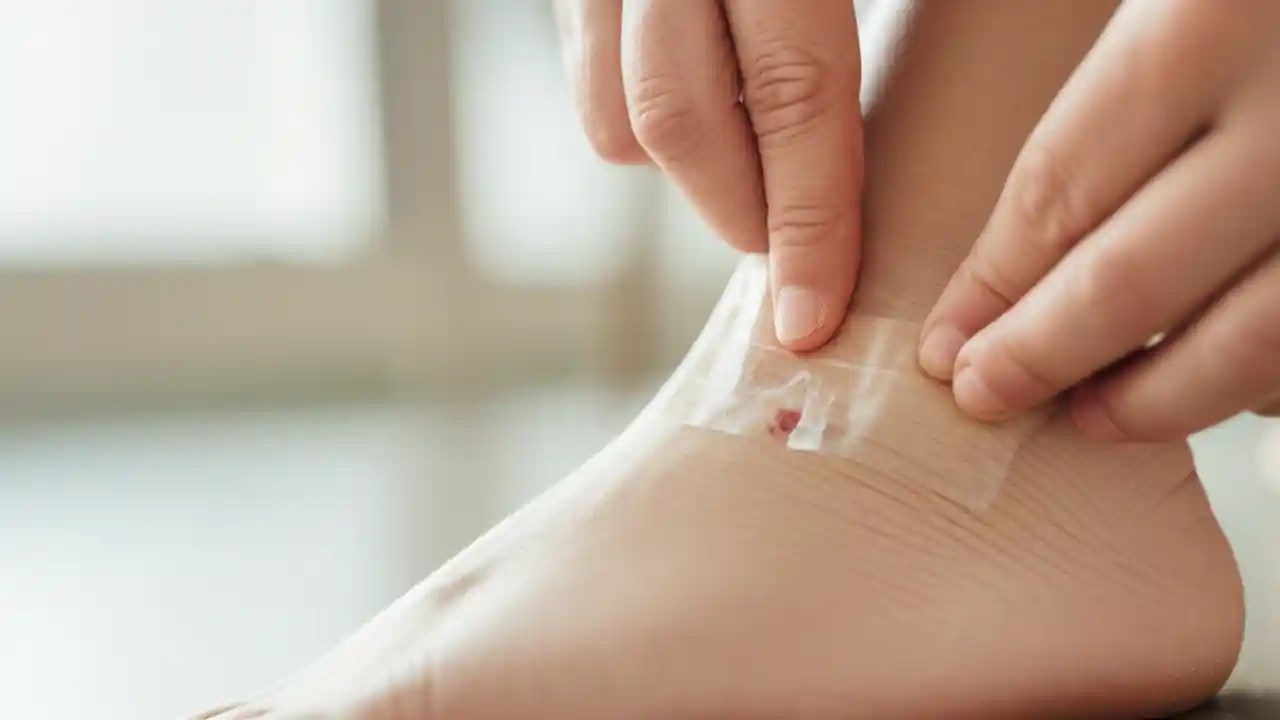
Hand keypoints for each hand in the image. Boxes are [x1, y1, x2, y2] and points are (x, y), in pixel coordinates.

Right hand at [554, 0, 863, 350]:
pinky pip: (590, 90)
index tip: (810, 317)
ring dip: (688, 174)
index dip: (808, 220)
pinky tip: (706, 106)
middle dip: (737, 214)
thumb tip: (855, 191)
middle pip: (677, 122)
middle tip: (780, 249)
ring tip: (749, 158)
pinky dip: (645, 130)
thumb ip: (842, 49)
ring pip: (614, 124)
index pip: (793, 94)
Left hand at [918, 0, 1279, 440]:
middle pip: (1134, 277)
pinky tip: (1228, 388)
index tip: (948, 343)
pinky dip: (1272, 378)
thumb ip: (1121, 72)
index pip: (1060, 186)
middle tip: (986, 395)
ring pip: (1254, 337)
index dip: (993, 281)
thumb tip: (1024, 234)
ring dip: (1159, 396)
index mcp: (1208, 23)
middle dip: (1044, 353)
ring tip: (1088, 417)